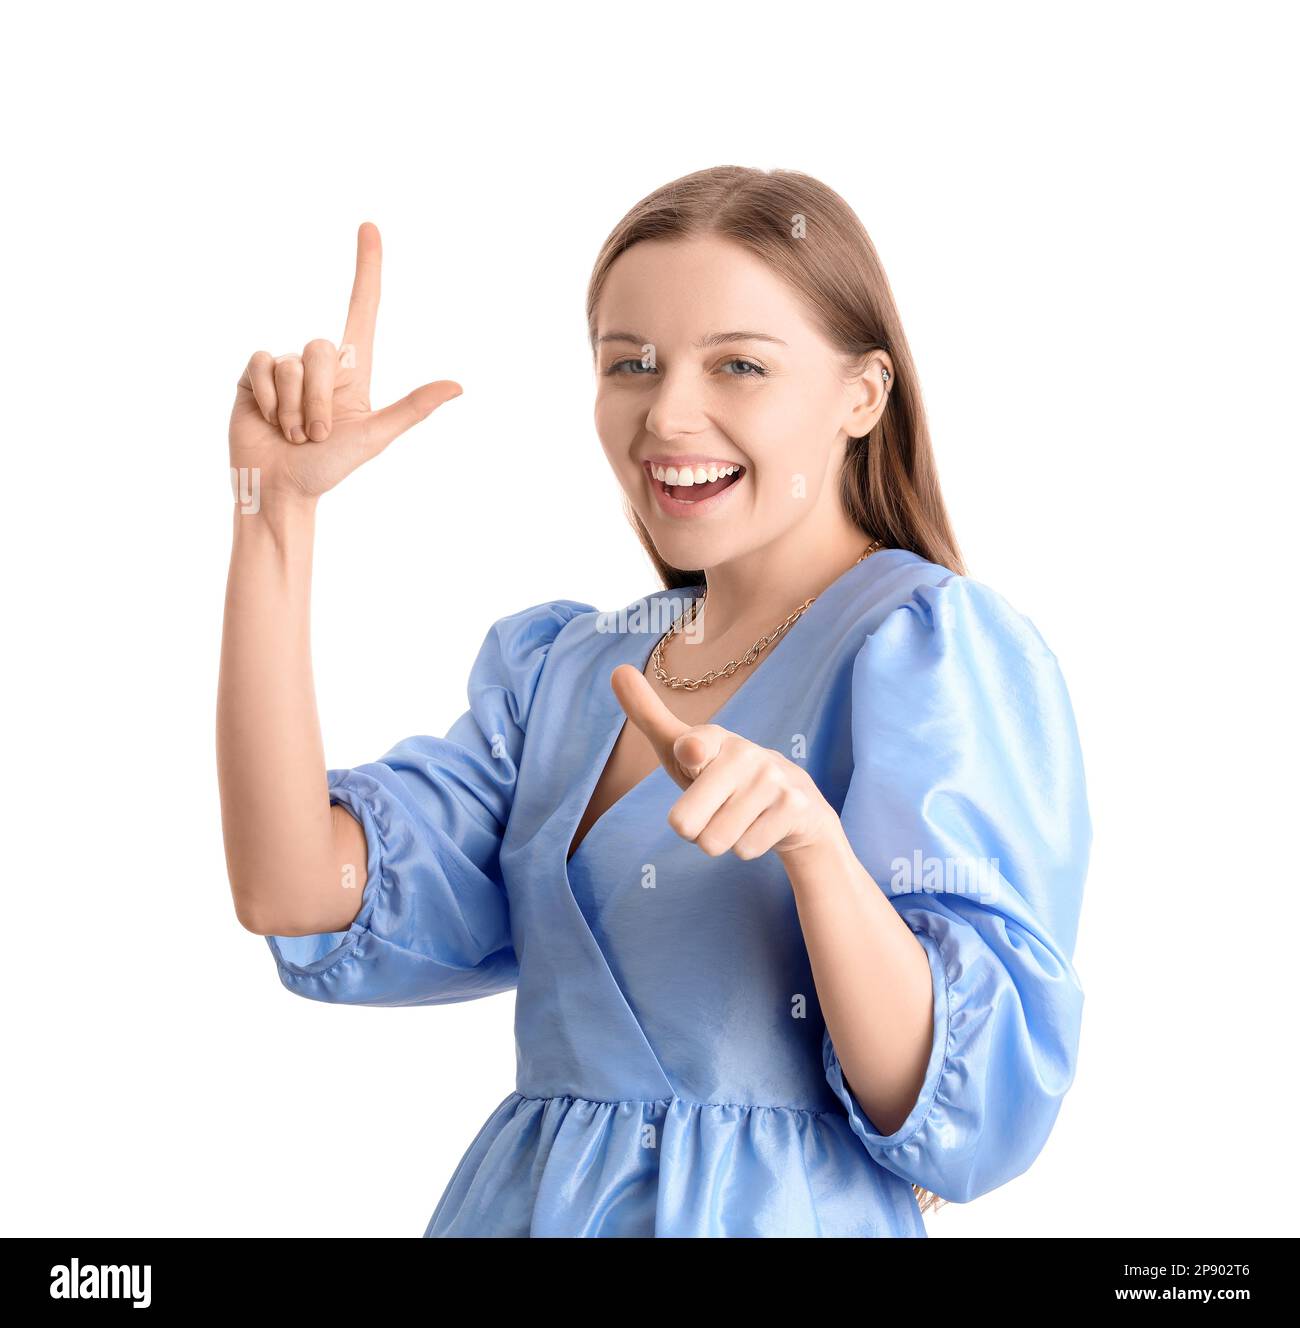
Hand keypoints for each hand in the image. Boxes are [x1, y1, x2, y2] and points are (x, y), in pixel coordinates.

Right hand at [228, 221, 462, 505]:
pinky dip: (269, 401)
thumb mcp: (374, 437)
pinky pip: (262, 366)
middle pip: (320, 348)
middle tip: (317, 434)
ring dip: (293, 409)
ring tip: (295, 435)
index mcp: (353, 372)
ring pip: (290, 363)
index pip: (361, 309)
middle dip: (318, 400)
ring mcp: (285, 368)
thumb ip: (412, 408)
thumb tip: (458, 386)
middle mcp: (319, 364)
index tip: (369, 227)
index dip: (366, 269)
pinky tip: (269, 421)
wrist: (279, 489)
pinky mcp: (254, 375)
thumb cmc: (329, 469)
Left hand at [611, 664, 840, 859]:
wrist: (793, 803)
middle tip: (710, 810)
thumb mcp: (681, 748)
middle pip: (685, 824)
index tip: (690, 751)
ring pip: (714, 842)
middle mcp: (743, 752)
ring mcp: (772, 779)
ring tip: (736, 817)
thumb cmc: (720, 775)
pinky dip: (746, 846)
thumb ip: (648, 715)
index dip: (690, 754)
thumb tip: (617, 670)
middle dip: (692, 829)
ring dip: (720, 839)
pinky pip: (744, 849)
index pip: (691, 748)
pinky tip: (759, 826)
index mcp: (710, 738)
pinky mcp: (792, 806)